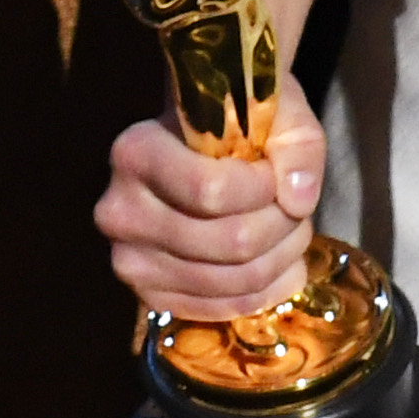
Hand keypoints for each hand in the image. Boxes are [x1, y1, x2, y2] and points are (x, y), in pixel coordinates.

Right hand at [96, 76, 326, 321]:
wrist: (194, 145)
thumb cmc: (234, 118)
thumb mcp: (276, 108)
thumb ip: (296, 144)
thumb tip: (298, 201)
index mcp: (136, 153)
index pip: (210, 191)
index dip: (264, 189)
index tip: (278, 173)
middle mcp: (120, 211)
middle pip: (229, 241)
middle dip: (281, 225)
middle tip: (296, 207)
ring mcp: (131, 261)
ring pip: (232, 280)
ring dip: (280, 258)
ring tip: (292, 230)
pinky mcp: (150, 296)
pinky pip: (222, 309)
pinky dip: (266, 291)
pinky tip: (282, 264)